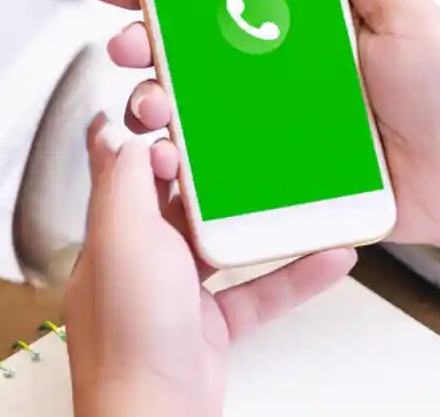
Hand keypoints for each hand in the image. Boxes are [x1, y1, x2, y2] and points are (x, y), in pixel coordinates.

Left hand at [66, 116, 355, 416]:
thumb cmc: (130, 334)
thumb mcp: (122, 236)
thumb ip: (123, 183)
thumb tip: (117, 133)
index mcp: (111, 232)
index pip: (125, 170)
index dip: (151, 135)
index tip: (186, 105)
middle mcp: (139, 260)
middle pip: (179, 202)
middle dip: (216, 172)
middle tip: (254, 138)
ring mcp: (175, 295)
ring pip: (224, 244)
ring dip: (263, 221)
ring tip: (301, 189)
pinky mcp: (209, 327)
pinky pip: (258, 292)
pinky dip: (294, 275)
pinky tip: (329, 256)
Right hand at [83, 0, 439, 248]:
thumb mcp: (412, 15)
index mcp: (302, 31)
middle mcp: (279, 77)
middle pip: (188, 54)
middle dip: (138, 41)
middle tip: (122, 38)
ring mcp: (276, 131)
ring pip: (193, 114)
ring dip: (152, 102)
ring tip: (148, 102)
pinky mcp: (283, 181)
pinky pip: (223, 174)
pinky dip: (186, 168)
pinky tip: (167, 158)